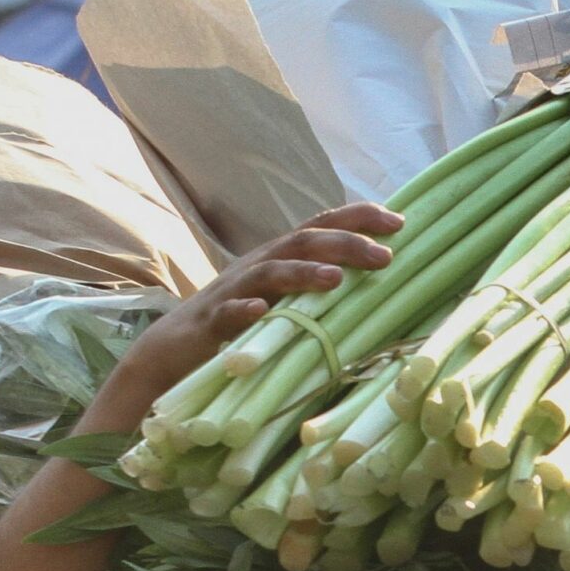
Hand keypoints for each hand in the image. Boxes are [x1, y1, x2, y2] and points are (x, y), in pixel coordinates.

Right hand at [118, 202, 403, 392]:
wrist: (170, 352)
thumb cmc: (236, 328)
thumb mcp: (282, 303)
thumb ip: (316, 291)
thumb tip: (374, 290)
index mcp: (278, 258)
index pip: (320, 225)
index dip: (357, 218)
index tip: (399, 221)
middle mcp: (258, 266)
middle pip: (302, 242)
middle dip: (345, 244)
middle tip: (385, 256)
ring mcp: (233, 292)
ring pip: (269, 272)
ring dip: (303, 273)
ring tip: (336, 279)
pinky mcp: (210, 324)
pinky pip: (228, 313)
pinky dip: (246, 310)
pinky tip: (264, 312)